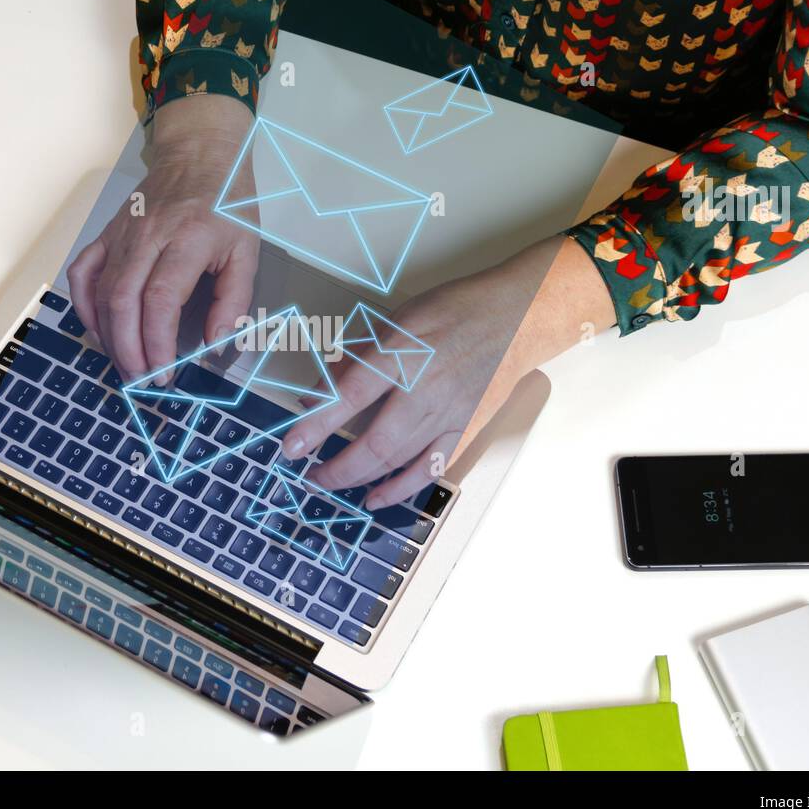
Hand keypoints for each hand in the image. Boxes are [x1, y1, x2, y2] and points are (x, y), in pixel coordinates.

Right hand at [67, 95, 259, 382]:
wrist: (199, 154)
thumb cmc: (227, 203)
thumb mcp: (247, 251)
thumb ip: (234, 302)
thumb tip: (215, 347)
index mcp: (187, 240)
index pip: (160, 301)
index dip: (158, 343)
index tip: (165, 373)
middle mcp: (147, 237)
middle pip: (123, 302)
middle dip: (129, 350)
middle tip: (143, 381)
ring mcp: (121, 235)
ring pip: (100, 293)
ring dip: (109, 337)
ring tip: (126, 366)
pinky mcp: (107, 235)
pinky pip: (83, 274)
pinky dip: (85, 306)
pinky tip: (100, 330)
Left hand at [280, 266, 524, 509]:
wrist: (517, 318)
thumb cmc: (454, 311)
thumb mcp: (397, 318)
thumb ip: (356, 357)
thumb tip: (318, 391)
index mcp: (402, 353)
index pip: (350, 396)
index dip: (317, 425)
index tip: (291, 446)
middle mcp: (425, 388)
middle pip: (374, 443)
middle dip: (336, 468)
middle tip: (310, 475)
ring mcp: (449, 414)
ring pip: (398, 460)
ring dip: (360, 478)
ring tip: (331, 482)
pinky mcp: (466, 429)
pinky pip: (430, 469)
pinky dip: (401, 488)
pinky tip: (376, 498)